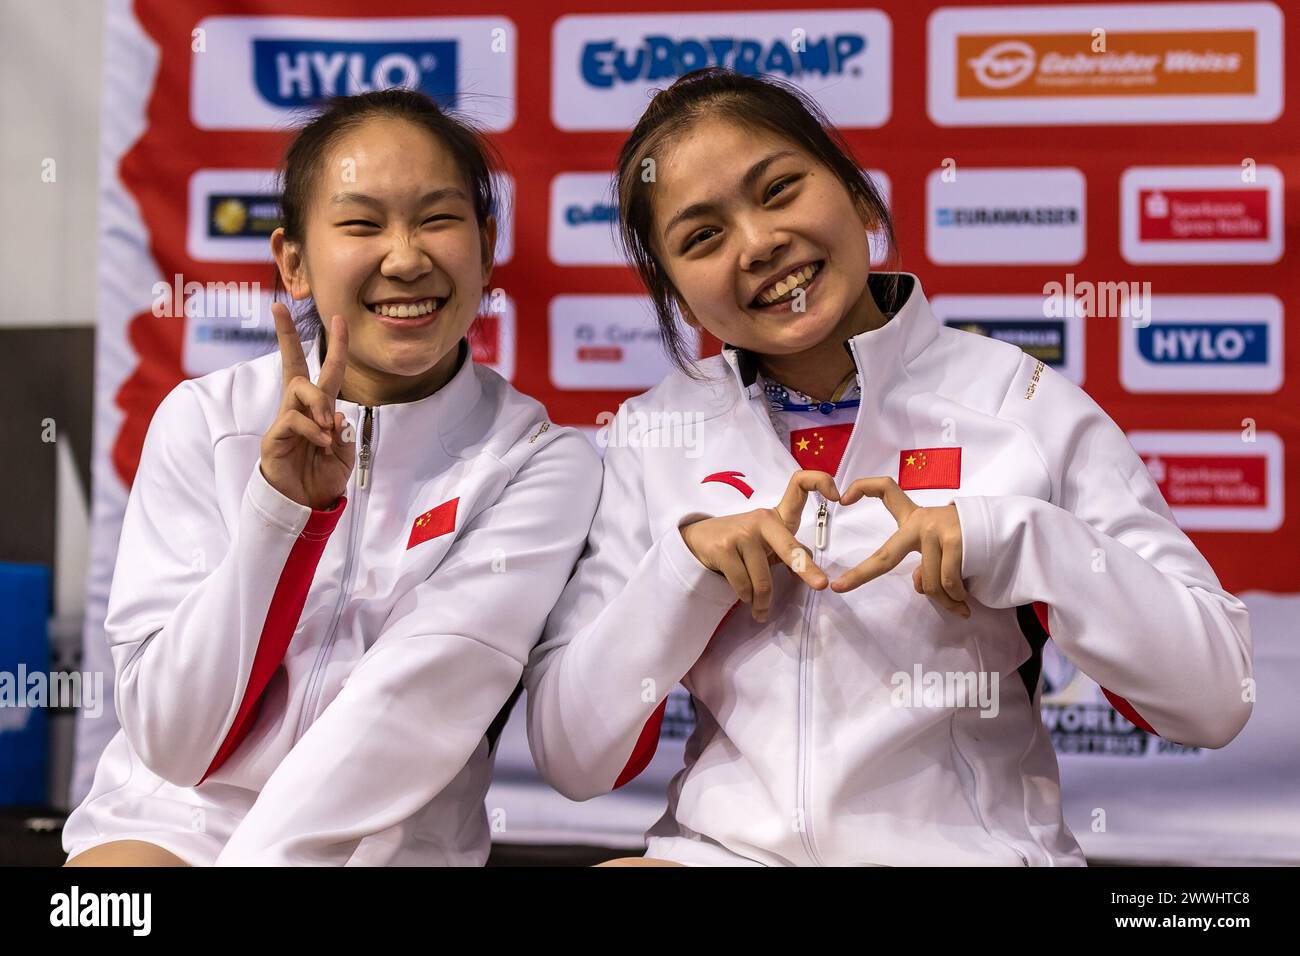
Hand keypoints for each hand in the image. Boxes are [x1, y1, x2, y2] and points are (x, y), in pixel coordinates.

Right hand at [259, 304, 355, 509]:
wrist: (305, 505)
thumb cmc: (322, 477)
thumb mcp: (345, 454)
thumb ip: (344, 432)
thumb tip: (336, 413)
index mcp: (320, 409)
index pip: (327, 371)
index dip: (335, 346)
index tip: (338, 318)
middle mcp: (300, 409)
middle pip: (293, 364)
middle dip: (285, 335)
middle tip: (279, 308)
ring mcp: (285, 420)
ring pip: (299, 388)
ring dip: (318, 401)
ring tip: (327, 424)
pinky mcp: (274, 437)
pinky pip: (294, 420)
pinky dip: (312, 429)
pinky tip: (321, 443)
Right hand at [681, 470, 835, 621]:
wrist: (696, 540)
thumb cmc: (740, 543)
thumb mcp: (765, 542)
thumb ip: (789, 550)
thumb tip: (809, 573)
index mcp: (776, 516)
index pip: (799, 485)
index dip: (820, 482)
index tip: (837, 496)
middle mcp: (761, 519)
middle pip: (789, 548)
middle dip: (806, 569)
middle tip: (820, 585)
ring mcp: (742, 532)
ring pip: (763, 580)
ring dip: (763, 602)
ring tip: (761, 610)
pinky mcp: (724, 549)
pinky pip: (744, 585)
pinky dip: (747, 598)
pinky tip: (744, 599)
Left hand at [829, 477, 970, 618]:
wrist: (1008, 528)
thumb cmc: (970, 539)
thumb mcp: (941, 545)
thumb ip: (924, 562)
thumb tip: (919, 585)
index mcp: (914, 517)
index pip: (885, 490)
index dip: (863, 488)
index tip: (842, 497)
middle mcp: (921, 521)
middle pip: (885, 555)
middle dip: (860, 574)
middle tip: (838, 588)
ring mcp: (937, 530)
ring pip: (926, 583)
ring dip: (944, 601)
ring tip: (957, 604)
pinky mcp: (955, 540)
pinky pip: (947, 583)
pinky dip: (956, 598)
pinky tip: (964, 601)